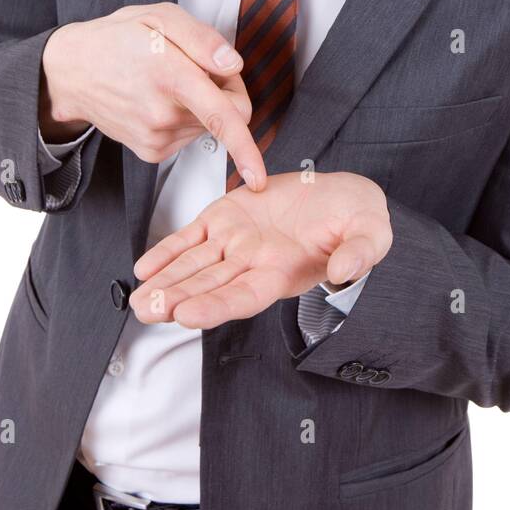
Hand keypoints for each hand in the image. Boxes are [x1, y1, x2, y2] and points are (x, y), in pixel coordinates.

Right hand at [38, 2, 266, 189]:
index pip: (221, 117)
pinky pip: (190, 135)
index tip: (258, 176)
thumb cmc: (117, 40)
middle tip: (200, 67)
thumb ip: (202, 38)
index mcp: (170, 76)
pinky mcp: (152, 151)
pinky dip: (185, 118)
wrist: (73, 72)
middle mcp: (163, 114)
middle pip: (229, 113)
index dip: (246, 147)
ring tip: (170, 80)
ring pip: (209, 125)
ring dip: (203, 104)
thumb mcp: (160, 17)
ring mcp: (156, 137)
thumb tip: (232, 64)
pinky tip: (159, 99)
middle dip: (226, 90)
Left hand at [129, 170, 391, 328]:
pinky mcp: (227, 215)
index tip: (187, 316)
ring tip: (138, 295)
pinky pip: (191, 236)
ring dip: (165, 280)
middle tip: (146, 309)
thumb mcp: (371, 233)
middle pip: (210, 286)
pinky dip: (167, 251)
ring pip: (195, 264)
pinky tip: (144, 268)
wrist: (343, 193)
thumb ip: (360, 253)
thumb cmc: (359, 219)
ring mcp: (237, 241)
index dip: (216, 306)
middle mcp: (254, 263)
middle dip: (177, 299)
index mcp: (284, 273)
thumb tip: (344, 272)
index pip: (245, 296)